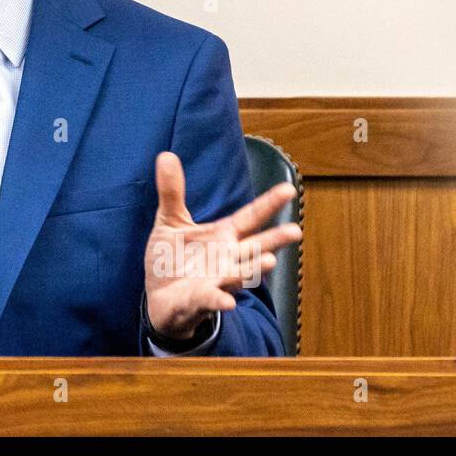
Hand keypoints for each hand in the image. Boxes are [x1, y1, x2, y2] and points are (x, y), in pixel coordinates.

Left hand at [144, 151, 302, 339]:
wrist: (160, 299)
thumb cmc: (172, 259)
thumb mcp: (169, 221)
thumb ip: (172, 192)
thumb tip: (165, 154)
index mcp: (223, 236)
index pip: (250, 217)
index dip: (269, 204)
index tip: (290, 188)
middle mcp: (227, 258)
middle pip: (255, 247)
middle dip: (274, 240)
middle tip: (295, 230)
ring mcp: (217, 280)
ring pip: (240, 274)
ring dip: (253, 268)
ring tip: (270, 261)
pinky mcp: (200, 300)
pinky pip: (211, 300)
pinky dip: (220, 299)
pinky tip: (228, 301)